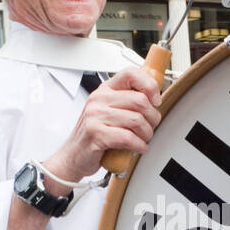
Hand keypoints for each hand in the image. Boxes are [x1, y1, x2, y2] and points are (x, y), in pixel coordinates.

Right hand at [44, 67, 162, 182]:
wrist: (73, 155)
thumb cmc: (94, 134)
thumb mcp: (109, 112)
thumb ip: (127, 103)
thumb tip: (154, 99)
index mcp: (105, 90)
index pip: (131, 74)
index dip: (149, 85)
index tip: (155, 100)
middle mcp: (99, 100)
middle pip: (140, 100)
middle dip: (153, 117)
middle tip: (151, 126)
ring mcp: (95, 116)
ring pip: (136, 120)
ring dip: (147, 134)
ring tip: (143, 139)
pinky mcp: (96, 134)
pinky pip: (128, 137)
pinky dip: (139, 145)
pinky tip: (138, 147)